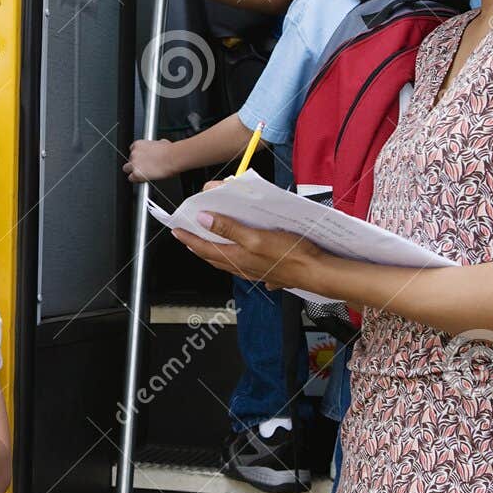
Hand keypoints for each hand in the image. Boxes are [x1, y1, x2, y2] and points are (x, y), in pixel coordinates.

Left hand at [124, 138, 176, 182]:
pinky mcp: (136, 173)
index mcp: (138, 144)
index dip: (138, 156)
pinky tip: (143, 179)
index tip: (143, 159)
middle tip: (144, 167)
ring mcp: (134, 163)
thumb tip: (159, 145)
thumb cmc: (170, 151)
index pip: (132, 150)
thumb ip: (156, 144)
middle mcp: (134, 153)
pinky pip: (131, 178)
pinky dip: (136, 180)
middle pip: (129, 160)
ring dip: (133, 171)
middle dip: (135, 163)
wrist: (173, 158)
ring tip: (143, 173)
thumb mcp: (162, 142)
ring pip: (127, 169)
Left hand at [171, 210, 331, 291]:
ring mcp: (256, 271)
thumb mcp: (256, 237)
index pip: (205, 247)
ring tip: (207, 244)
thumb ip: (229, 229)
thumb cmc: (290, 254)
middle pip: (214, 256)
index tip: (175, 230)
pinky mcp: (269, 271)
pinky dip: (236, 259)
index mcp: (237, 258)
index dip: (189, 238)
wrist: (317, 272)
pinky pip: (245, 265)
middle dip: (198, 246)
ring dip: (215, 252)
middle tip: (187, 236)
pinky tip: (241, 258)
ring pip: (228, 262)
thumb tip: (204, 221)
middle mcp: (243, 267)